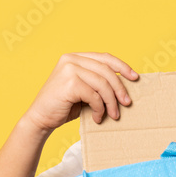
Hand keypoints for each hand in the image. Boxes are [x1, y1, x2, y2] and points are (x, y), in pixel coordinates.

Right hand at [23, 52, 138, 131]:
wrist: (40, 119)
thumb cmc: (63, 106)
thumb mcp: (83, 90)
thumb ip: (97, 82)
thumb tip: (124, 85)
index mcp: (74, 57)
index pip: (104, 58)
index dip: (122, 66)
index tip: (135, 78)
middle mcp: (71, 59)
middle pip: (106, 70)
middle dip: (120, 88)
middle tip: (127, 103)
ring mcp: (69, 69)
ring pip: (102, 83)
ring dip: (111, 102)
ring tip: (114, 115)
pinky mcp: (69, 83)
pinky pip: (94, 95)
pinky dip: (100, 108)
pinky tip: (98, 118)